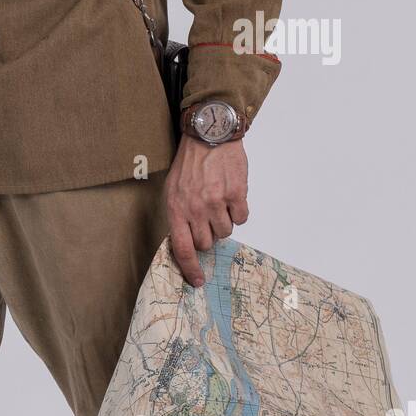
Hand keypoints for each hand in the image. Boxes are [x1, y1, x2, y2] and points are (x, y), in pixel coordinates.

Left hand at [163, 136, 248, 287]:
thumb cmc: (190, 163)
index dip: (191, 269)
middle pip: (206, 243)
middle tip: (208, 218)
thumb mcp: (173, 189)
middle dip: (209, 236)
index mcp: (177, 207)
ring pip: (226, 232)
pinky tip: (231, 195)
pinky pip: (241, 218)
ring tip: (219, 201)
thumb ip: (179, 216)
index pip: (183, 249)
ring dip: (224, 222)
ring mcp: (216, 201)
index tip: (198, 281)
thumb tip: (187, 244)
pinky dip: (238, 211)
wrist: (209, 134)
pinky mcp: (236, 194)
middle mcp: (196, 208)